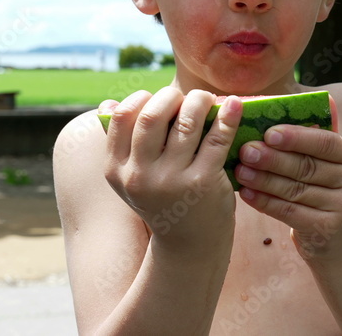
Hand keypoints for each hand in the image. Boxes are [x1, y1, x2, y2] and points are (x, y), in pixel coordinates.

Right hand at [101, 87, 241, 250]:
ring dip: (200, 100)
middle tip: (184, 97)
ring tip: (207, 99)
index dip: (141, 98)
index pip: (122, 117)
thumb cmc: (161, 200)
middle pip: (152, 115)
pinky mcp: (203, 183)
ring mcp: (172, 180)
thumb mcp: (131, 178)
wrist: (188, 246)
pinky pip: (217, 138)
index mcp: (116, 170)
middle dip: (170, 96)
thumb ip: (120, 142)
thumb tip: (107, 103)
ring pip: (186, 121)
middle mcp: (139, 176)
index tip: (157, 99)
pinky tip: (234, 104)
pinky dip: (228, 116)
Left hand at [234, 125, 341, 259]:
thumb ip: (317, 138)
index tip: (268, 133)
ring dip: (263, 179)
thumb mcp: (331, 165)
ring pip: (295, 189)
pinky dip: (265, 201)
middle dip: (272, 158)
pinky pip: (289, 211)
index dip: (296, 137)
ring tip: (240, 171)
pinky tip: (246, 193)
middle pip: (307, 166)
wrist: (340, 241)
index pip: (326, 142)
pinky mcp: (329, 229)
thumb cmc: (327, 191)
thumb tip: (303, 104)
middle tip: (245, 150)